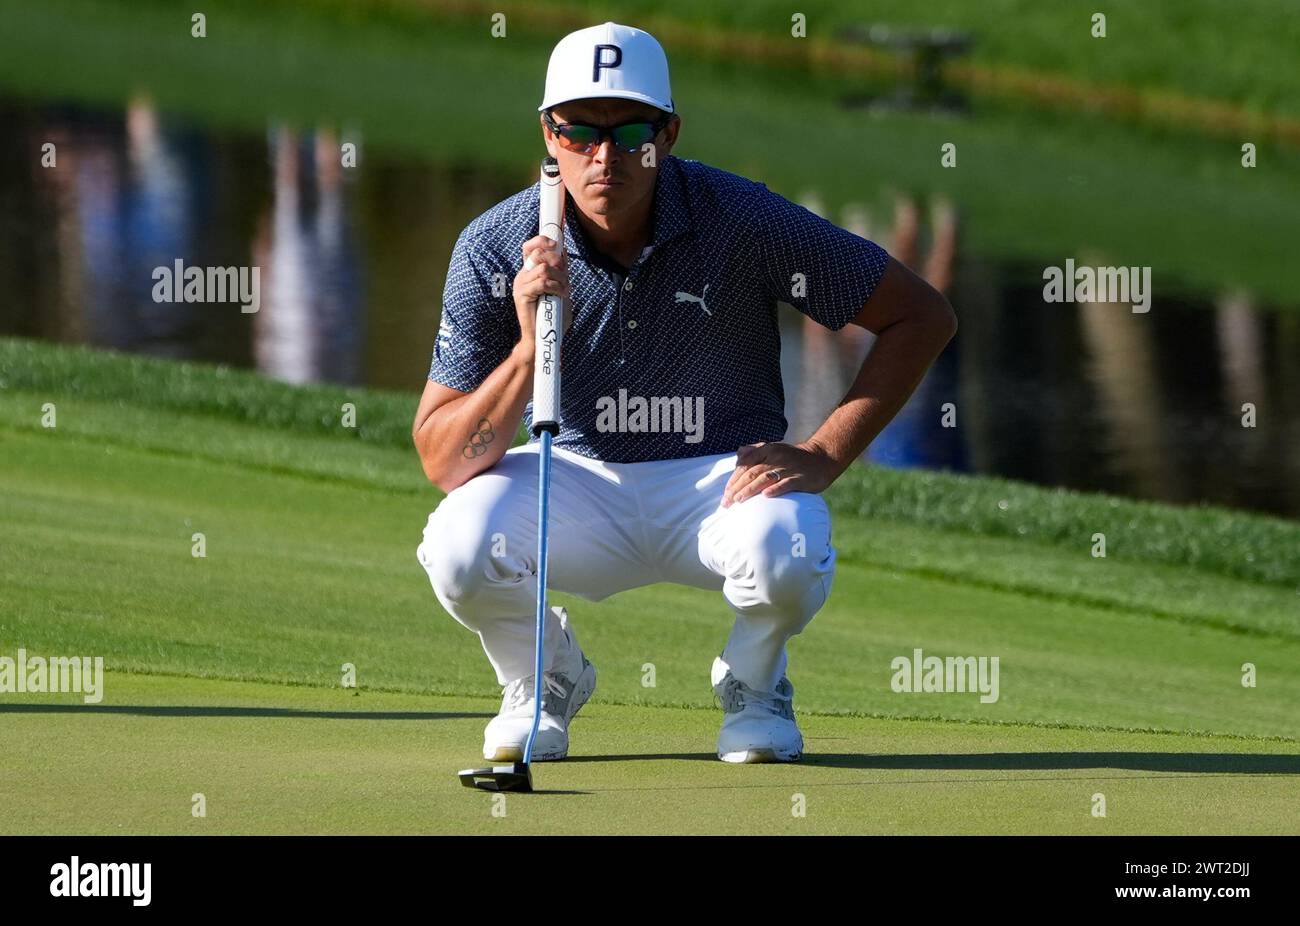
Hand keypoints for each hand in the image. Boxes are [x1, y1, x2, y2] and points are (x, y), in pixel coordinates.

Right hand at [515, 235, 572, 349]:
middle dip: (558, 264)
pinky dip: (556, 287)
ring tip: (564, 291)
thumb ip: (560, 271)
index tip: (555, 245)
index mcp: (529, 272)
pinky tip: (560, 296)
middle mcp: (522, 276)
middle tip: (565, 280)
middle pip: (540, 254)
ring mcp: (520, 285)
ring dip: (560, 279)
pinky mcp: (521, 295)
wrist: (542, 338)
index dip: (542, 240)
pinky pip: (543, 282)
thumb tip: (563, 250)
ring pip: (544, 268)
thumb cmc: (552, 315)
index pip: (529, 247)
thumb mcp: (559, 288)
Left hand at [721, 441, 839, 506]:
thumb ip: (755, 451)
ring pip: (765, 478)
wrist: (821, 459)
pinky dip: (775, 489)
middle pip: (752, 473)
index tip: (725, 493)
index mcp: (768, 449)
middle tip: (727, 502)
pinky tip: (766, 496)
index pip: (745, 465)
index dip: (734, 479)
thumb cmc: (793, 458)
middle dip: (737, 488)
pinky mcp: (800, 478)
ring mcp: (788, 467)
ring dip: (750, 490)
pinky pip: (786, 484)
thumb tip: (739, 453)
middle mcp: (776, 457)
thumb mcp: (774, 450)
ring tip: (739, 500)